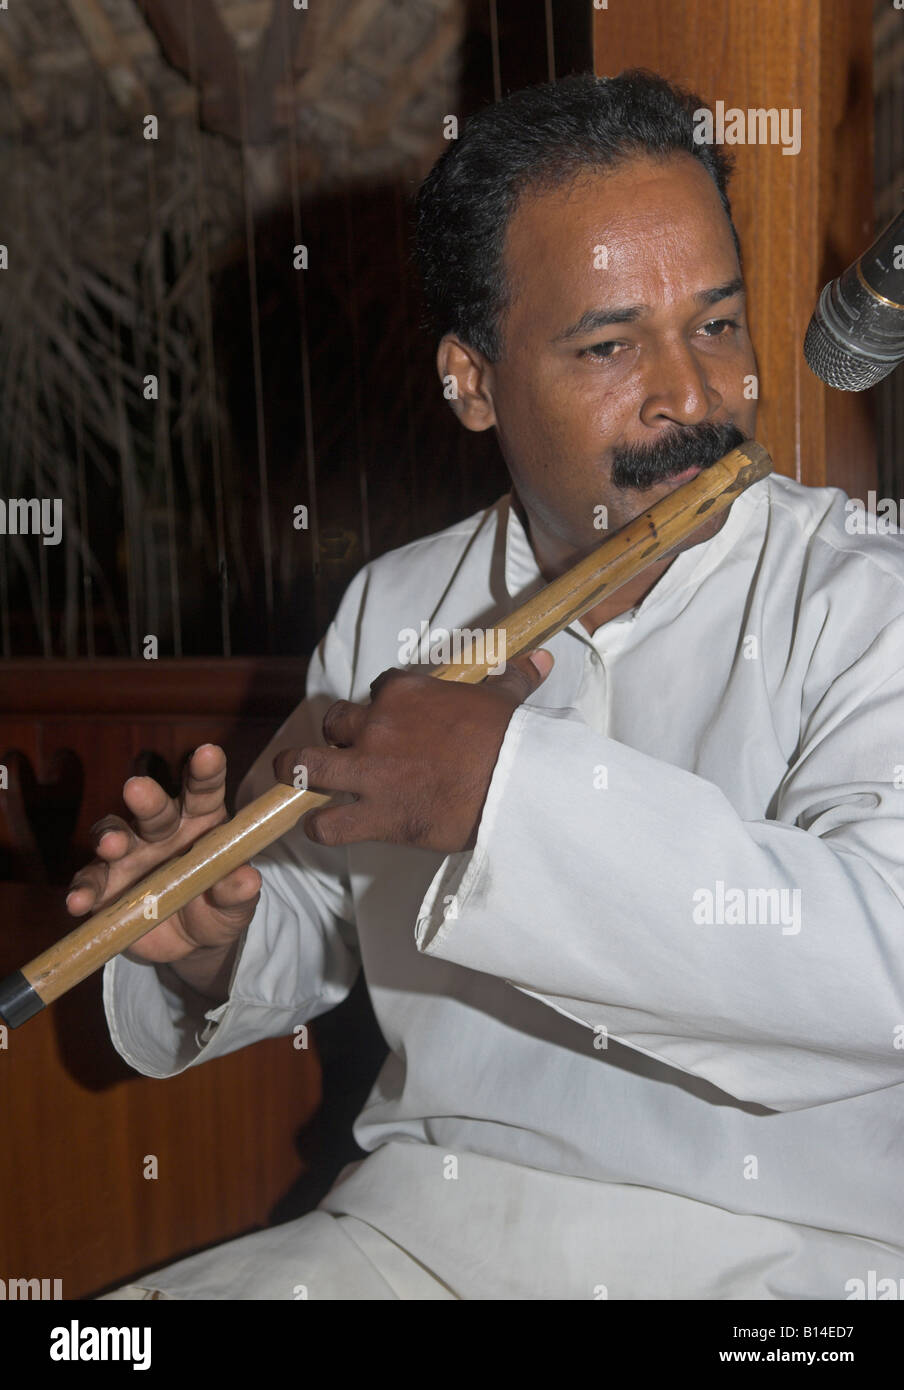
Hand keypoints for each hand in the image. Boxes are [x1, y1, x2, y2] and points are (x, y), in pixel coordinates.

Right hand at [65, 744, 260, 966]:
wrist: (190, 948)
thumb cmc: (218, 910)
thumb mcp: (235, 907)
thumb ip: (238, 892)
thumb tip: (246, 880)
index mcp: (201, 822)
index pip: (204, 791)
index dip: (206, 772)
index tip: (208, 753)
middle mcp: (162, 831)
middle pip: (154, 808)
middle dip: (147, 798)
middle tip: (137, 788)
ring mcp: (129, 856)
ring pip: (113, 835)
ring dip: (110, 836)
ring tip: (111, 845)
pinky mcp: (105, 886)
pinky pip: (91, 882)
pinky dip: (83, 890)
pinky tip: (79, 901)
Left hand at [274, 650, 553, 852]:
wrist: (514, 785)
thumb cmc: (510, 740)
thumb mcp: (506, 701)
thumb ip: (512, 677)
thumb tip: (540, 660)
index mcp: (405, 693)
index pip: (378, 689)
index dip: (380, 706)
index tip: (392, 721)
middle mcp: (378, 727)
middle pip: (336, 722)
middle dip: (336, 734)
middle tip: (346, 749)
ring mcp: (371, 771)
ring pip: (308, 766)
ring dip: (295, 769)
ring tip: (290, 773)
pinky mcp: (376, 815)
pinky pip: (327, 823)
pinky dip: (319, 826)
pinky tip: (321, 826)